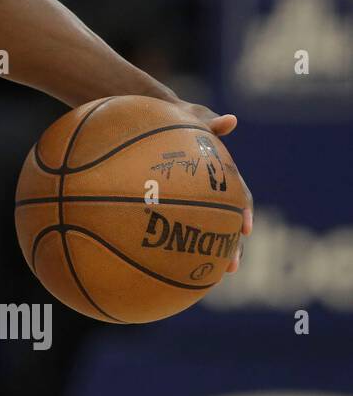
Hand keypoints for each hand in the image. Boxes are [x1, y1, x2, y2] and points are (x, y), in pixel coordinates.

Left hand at [176, 102, 252, 273]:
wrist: (151, 121)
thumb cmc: (174, 119)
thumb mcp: (192, 118)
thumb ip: (209, 124)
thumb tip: (230, 120)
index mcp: (220, 175)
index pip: (237, 196)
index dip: (243, 212)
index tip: (244, 228)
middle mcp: (209, 192)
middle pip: (225, 224)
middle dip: (230, 246)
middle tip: (231, 267)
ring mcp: (191, 201)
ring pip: (205, 233)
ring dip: (209, 254)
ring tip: (209, 277)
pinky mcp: (170, 206)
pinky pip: (176, 229)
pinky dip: (176, 246)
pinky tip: (168, 266)